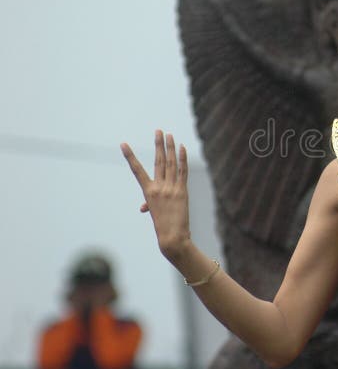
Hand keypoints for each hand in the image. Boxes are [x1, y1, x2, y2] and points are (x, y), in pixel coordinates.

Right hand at [121, 130, 190, 260]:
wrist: (172, 238)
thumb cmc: (162, 226)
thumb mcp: (154, 213)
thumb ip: (149, 203)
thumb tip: (142, 207)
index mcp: (148, 192)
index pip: (137, 170)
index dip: (130, 156)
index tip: (123, 144)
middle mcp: (158, 188)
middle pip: (158, 161)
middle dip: (158, 145)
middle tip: (158, 130)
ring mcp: (171, 189)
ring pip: (171, 163)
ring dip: (171, 147)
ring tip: (169, 135)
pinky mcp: (183, 191)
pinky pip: (183, 171)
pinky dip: (183, 158)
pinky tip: (182, 147)